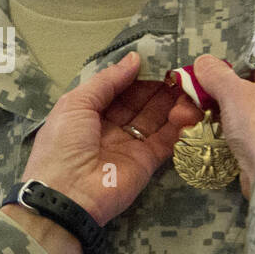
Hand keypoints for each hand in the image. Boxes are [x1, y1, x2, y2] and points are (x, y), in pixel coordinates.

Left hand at [20, 51, 202, 224]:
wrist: (67, 196)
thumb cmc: (63, 144)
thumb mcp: (76, 103)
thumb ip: (106, 81)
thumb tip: (134, 59)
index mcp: (88, 111)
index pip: (118, 88)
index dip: (137, 74)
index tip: (159, 58)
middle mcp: (110, 126)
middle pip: (140, 101)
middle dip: (158, 85)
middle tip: (180, 68)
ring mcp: (130, 144)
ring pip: (156, 117)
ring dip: (172, 101)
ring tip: (190, 83)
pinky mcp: (147, 162)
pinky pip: (166, 139)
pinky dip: (179, 124)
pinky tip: (190, 107)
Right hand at [188, 55, 254, 199]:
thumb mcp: (232, 93)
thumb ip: (216, 73)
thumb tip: (204, 62)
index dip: (231, 80)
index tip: (213, 93)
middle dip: (231, 104)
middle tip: (209, 112)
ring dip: (238, 123)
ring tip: (220, 131)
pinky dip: (252, 140)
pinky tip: (238, 147)